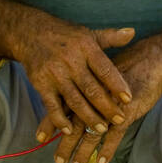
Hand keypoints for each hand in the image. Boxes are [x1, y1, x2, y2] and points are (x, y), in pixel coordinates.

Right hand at [15, 19, 135, 139]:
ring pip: (75, 100)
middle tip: (119, 121)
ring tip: (101, 130)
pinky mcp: (41, 84)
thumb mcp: (88, 34)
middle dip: (107, 107)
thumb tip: (132, 33)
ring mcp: (55, 74)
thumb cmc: (65, 35)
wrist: (29, 32)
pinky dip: (60, 119)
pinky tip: (69, 130)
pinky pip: (52, 106)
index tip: (128, 99)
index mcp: (86, 48)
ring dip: (88, 117)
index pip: (105, 69)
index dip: (117, 85)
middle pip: (91, 89)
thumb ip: (111, 37)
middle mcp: (71, 61)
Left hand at [37, 35, 161, 162]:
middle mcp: (93, 97)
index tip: (40, 139)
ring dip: (83, 152)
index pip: (62, 107)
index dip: (51, 123)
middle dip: (65, 144)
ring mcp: (110, 106)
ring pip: (92, 133)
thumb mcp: (101, 76)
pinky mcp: (127, 112)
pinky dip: (107, 149)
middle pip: (74, 124)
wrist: (151, 60)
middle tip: (58, 161)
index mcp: (84, 87)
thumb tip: (68, 103)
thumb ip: (85, 88)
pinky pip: (115, 135)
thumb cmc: (125, 68)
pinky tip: (101, 162)